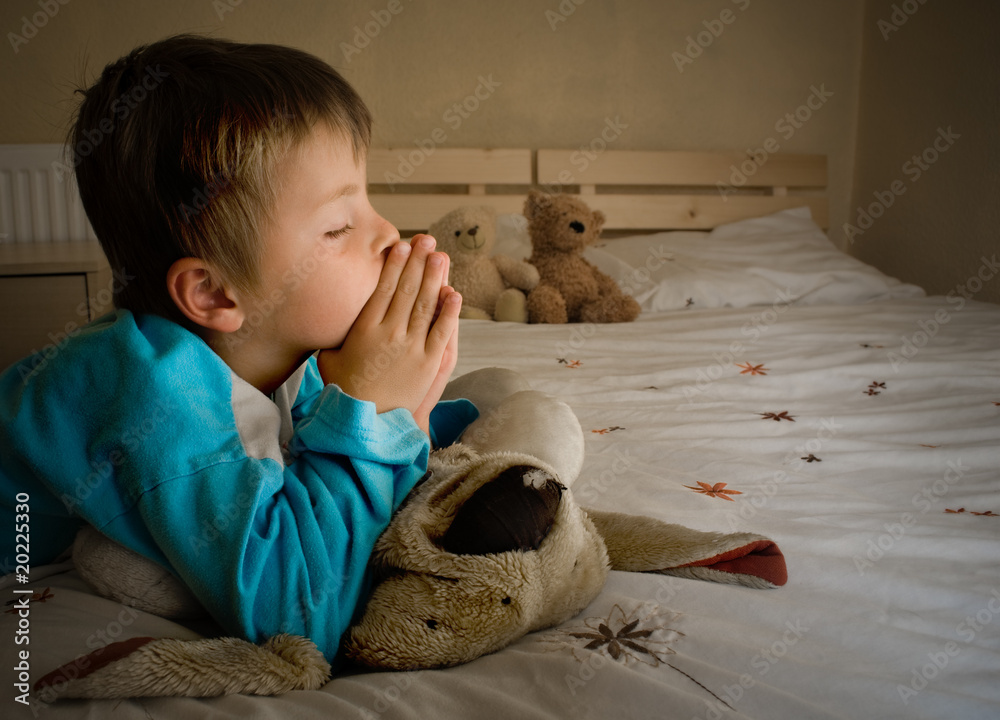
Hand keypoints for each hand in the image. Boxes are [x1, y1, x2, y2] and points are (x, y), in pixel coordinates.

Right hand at [317, 235, 461, 432]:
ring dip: (435, 277)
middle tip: (426, 240)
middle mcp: (389, 334)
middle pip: (406, 290)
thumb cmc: (344, 391)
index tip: (401, 246)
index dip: (393, 265)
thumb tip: (329, 312)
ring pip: (425, 305)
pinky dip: (448, 311)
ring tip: (441, 256)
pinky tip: (453, 292)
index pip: (381, 289)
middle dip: (417, 262)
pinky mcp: (429, 363)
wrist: (365, 425)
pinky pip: (442, 331)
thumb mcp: (330, 358)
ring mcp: (411, 348)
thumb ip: (335, 334)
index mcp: (364, 330)